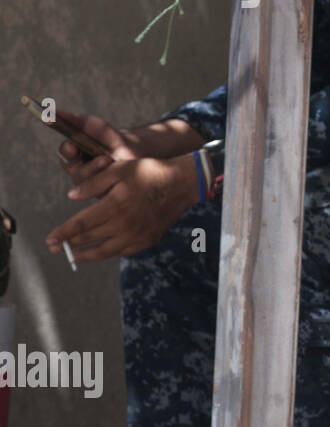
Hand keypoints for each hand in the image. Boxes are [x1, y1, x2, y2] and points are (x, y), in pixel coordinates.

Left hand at [44, 154, 199, 261]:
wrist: (182, 183)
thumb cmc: (149, 172)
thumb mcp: (119, 170)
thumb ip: (93, 184)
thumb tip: (71, 197)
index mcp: (114, 206)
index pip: (80, 224)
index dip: (63, 234)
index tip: (50, 241)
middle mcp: (124, 224)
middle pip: (90, 238)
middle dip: (70, 244)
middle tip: (56, 248)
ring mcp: (137, 235)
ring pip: (105, 251)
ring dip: (87, 254)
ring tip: (75, 256)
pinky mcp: (148, 239)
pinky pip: (124, 251)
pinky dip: (110, 252)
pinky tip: (104, 249)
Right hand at [54, 112, 143, 191]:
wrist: (135, 152)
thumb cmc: (110, 139)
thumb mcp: (97, 127)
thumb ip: (78, 121)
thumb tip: (54, 111)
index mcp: (73, 155)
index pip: (65, 153)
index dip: (68, 151)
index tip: (74, 146)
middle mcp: (78, 172)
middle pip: (77, 172)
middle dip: (90, 167)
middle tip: (104, 159)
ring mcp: (91, 185)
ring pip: (92, 184)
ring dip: (105, 174)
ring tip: (116, 165)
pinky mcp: (104, 193)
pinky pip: (106, 191)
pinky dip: (114, 182)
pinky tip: (122, 175)